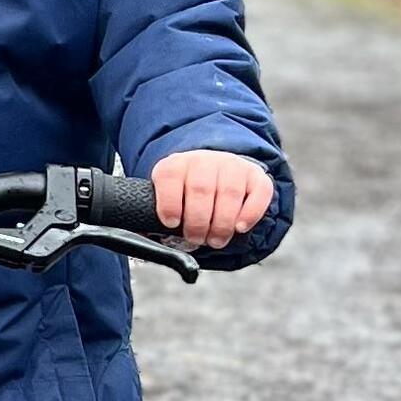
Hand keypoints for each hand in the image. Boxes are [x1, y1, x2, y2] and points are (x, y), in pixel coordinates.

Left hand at [151, 147, 275, 250]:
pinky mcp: (255, 175)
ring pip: (229, 192)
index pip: (169, 177)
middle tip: (197, 239)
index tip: (172, 223)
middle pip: (201, 189)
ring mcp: (231, 165)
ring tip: (216, 240)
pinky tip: (240, 227)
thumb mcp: (166, 200)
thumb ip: (153, 219)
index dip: (170, 202)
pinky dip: (250, 213)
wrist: (216, 172)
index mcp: (175, 166)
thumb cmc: (187, 197)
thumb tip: (142, 237)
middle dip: (198, 222)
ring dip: (222, 223)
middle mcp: (203, 160)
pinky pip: (258, 192)